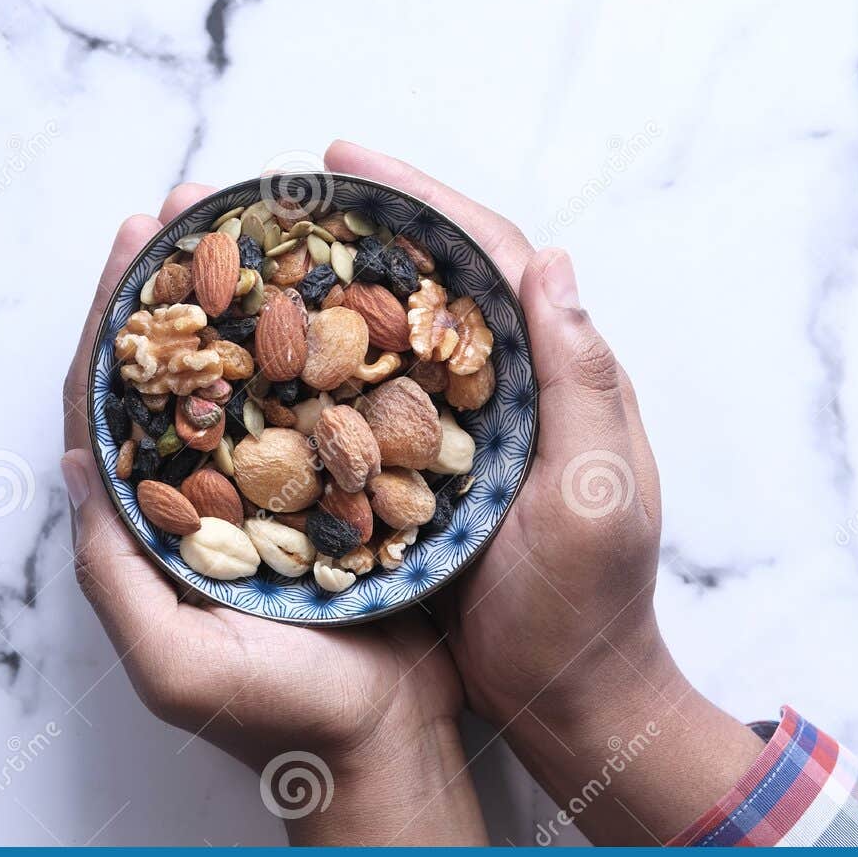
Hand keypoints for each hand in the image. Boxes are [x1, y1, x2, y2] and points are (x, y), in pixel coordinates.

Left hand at [61, 184, 485, 845]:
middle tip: (195, 199)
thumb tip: (72, 463)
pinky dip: (310, 342)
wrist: (382, 748)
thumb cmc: (277, 719)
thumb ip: (112, 576)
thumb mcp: (173, 664)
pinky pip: (309, 399)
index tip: (132, 234)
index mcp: (147, 522)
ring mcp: (261, 484)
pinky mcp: (325, 487)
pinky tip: (330, 292)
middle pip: (171, 364)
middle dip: (175, 278)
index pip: (109, 397)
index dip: (114, 313)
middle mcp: (197, 490)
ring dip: (241, 294)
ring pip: (240, 370)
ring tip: (257, 220)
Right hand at [323, 141, 762, 844]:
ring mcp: (466, 422)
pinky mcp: (428, 465)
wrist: (569, 700)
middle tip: (280, 185)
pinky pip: (373, 386)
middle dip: (361, 217)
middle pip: (432, 271)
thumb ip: (580, 382)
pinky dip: (327, 352)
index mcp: (554, 371)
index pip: (487, 252)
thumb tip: (553, 259)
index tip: (340, 156)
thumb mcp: (596, 495)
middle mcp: (508, 381)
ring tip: (261, 245)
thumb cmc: (585, 606)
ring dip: (334, 276)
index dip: (416, 195)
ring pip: (395, 323)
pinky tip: (273, 345)